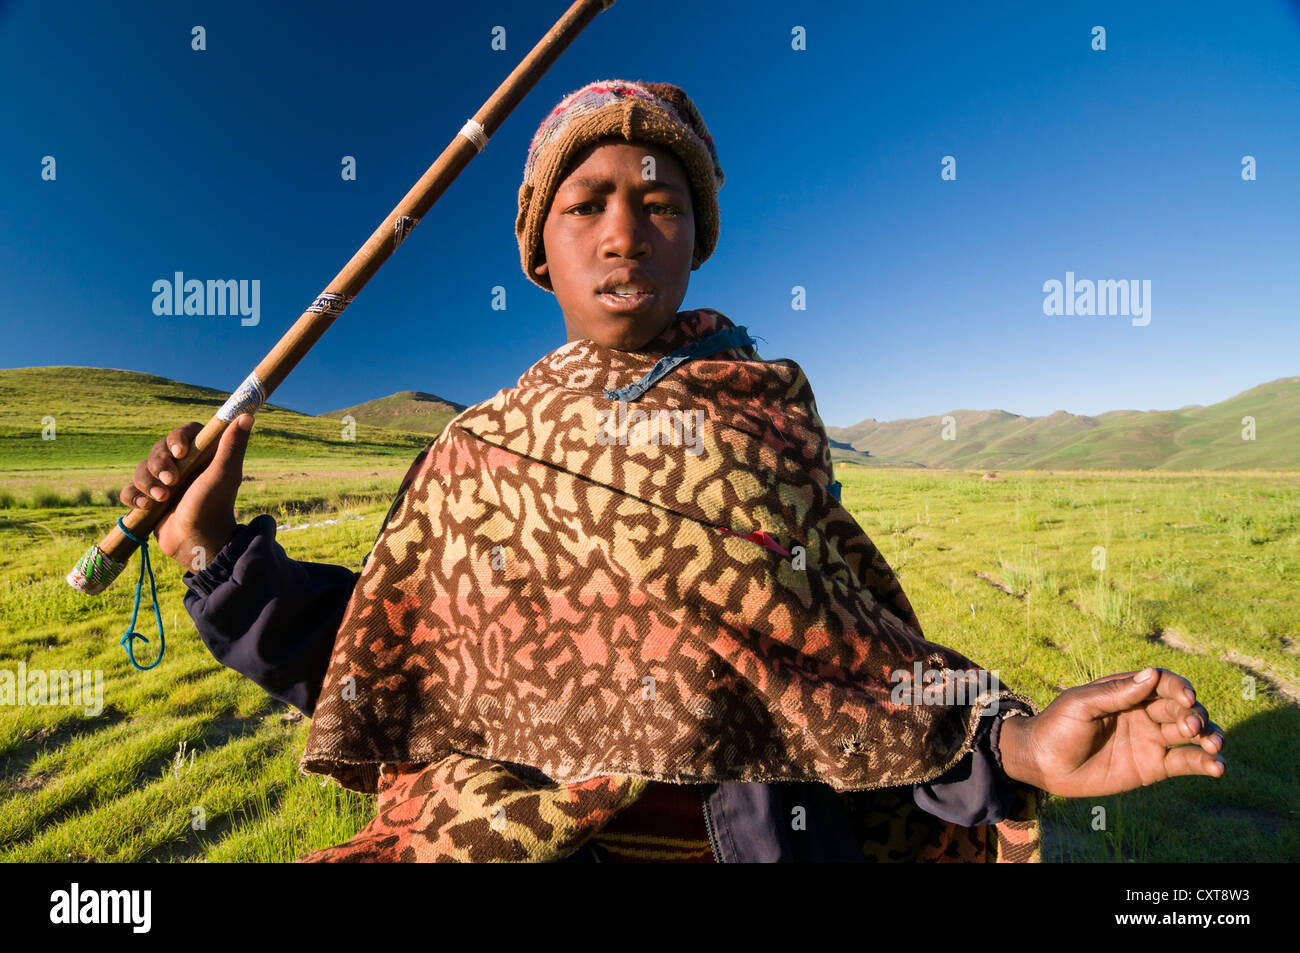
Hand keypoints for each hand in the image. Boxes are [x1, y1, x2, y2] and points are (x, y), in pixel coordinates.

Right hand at [118, 414, 255, 572]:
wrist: (197, 541)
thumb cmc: (215, 506)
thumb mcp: (224, 474)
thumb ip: (233, 446)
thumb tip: (247, 416)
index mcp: (201, 456)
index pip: (183, 433)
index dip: (176, 439)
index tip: (180, 453)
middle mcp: (181, 466)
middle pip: (157, 450)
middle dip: (160, 465)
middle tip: (172, 482)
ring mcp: (162, 482)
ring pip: (141, 469)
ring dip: (148, 483)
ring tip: (162, 499)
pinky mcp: (148, 499)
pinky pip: (129, 490)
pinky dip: (134, 497)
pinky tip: (146, 506)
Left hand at [998, 667, 1224, 797]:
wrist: (1043, 764)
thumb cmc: (1057, 726)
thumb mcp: (1081, 705)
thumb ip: (1116, 692)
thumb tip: (1152, 674)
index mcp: (1127, 691)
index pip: (1163, 683)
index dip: (1179, 688)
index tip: (1187, 699)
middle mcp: (1144, 713)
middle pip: (1182, 708)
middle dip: (1194, 714)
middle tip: (1191, 727)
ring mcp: (1151, 740)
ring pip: (1191, 734)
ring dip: (1209, 735)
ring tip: (1215, 745)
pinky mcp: (1153, 767)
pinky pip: (1185, 762)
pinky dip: (1205, 763)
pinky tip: (1219, 768)